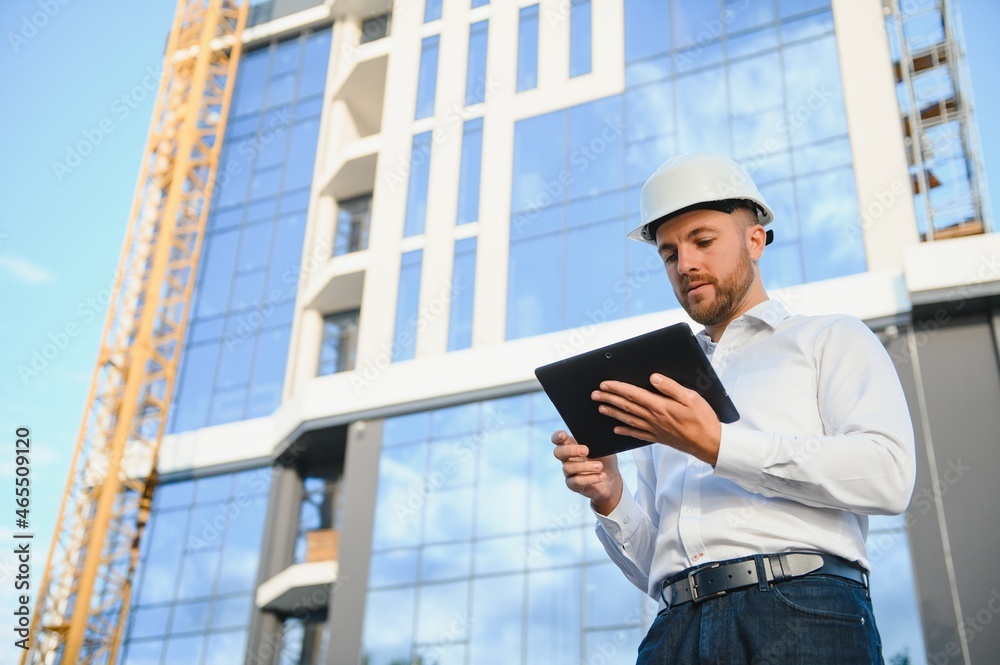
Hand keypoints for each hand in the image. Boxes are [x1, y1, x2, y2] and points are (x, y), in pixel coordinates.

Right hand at [551, 430, 621, 515]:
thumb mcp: (604, 449)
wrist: (612, 481)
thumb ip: (596, 442)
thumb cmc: (606, 461)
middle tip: (586, 450)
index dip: (557, 437)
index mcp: (572, 445)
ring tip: (600, 466)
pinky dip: (590, 478)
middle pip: (558, 452)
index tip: (564, 435)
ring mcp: (569, 472)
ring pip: (568, 467)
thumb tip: (596, 435)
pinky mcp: (574, 485)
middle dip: (571, 450)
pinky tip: (602, 476)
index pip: (558, 439)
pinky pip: (576, 481)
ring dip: (585, 466)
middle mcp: (567, 458)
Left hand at [591, 373, 721, 465]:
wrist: (710, 444)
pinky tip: (616, 428)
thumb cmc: (703, 419)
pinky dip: (625, 430)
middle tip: (594, 394)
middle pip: (626, 406)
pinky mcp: (658, 438)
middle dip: (609, 399)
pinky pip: (637, 434)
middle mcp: (654, 418)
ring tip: (600, 408)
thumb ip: (671, 387)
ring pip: (628, 419)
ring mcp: (655, 429)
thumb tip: (654, 378)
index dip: (617, 388)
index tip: (604, 384)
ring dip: (612, 413)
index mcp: (660, 406)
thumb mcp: (691, 398)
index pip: (633, 394)